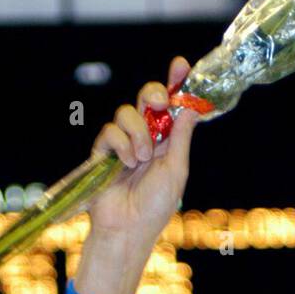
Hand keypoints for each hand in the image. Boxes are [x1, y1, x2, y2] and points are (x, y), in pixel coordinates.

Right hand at [85, 55, 200, 247]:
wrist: (128, 228)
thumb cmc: (155, 206)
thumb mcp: (175, 170)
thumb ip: (180, 138)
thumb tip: (190, 108)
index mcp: (166, 141)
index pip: (171, 106)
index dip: (175, 83)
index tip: (181, 65)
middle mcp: (145, 137)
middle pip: (146, 98)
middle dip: (153, 93)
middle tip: (159, 103)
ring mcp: (123, 143)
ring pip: (127, 112)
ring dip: (138, 133)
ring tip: (141, 159)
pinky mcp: (103, 151)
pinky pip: (111, 131)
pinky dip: (121, 144)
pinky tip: (126, 163)